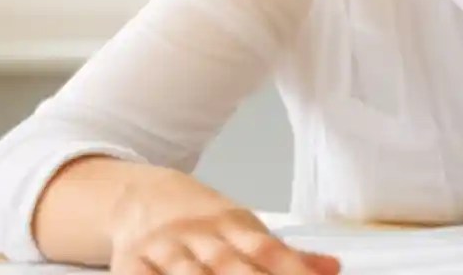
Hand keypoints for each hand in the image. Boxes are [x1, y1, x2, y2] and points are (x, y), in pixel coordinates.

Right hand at [110, 206, 339, 274]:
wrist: (141, 196)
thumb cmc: (203, 222)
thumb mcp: (244, 229)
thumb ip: (285, 255)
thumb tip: (332, 269)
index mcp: (232, 223)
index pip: (267, 249)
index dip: (292, 269)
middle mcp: (199, 234)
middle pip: (229, 265)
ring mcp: (164, 248)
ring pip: (187, 274)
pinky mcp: (130, 263)